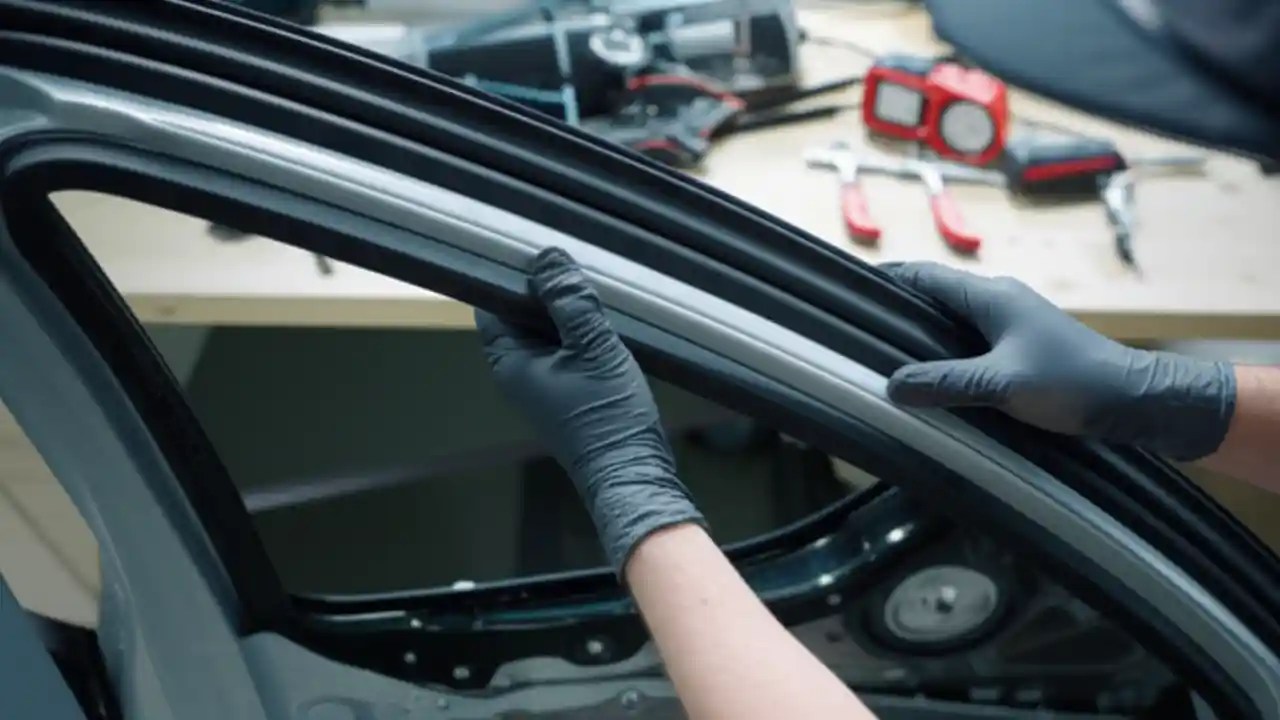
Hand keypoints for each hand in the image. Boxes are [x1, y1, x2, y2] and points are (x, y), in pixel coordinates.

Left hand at [476, 248, 705, 574]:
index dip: (510, 275)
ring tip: (593, 286)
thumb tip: (547, 258)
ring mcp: (544, 382)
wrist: (632, 470)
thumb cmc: (607, 414)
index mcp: (510, 361)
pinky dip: (580, 330)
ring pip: (547, 329)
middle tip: (572, 262)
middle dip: (544, 288)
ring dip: (566, 309)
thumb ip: (569, 299)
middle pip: (520, 313)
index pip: (492, 303)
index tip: (534, 249)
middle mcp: (519, 372)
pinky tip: (605, 318)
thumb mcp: (593, 345)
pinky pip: (566, 347)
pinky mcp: (568, 389)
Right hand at [883, 262, 1235, 460]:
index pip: (924, 276)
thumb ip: (945, 382)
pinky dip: (942, 353)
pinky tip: (929, 379)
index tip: (846, 290)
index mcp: (990, 295)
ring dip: (919, 335)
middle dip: (895, 310)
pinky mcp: (1020, 348)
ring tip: (880, 356)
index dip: (885, 279)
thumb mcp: (1002, 383)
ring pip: (950, 321)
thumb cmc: (1071, 382)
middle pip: (933, 296)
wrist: (1134, 399)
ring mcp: (1011, 324)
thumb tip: (890, 385)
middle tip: (854, 331)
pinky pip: (968, 342)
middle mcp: (998, 301)